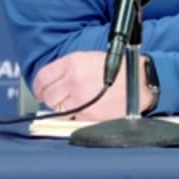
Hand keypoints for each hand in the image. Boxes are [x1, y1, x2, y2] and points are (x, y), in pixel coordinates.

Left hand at [31, 51, 154, 120]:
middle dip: (51, 99)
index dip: (39, 87)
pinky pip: (69, 119)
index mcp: (72, 62)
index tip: (40, 91)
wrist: (139, 82)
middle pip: (47, 95)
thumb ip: (68, 69)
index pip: (42, 77)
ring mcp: (79, 98)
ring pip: (55, 109)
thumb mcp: (89, 59)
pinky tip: (82, 112)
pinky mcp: (86, 114)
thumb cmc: (118, 70)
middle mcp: (73, 79)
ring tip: (73, 106)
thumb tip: (53, 83)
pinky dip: (72, 118)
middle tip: (60, 100)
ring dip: (61, 110)